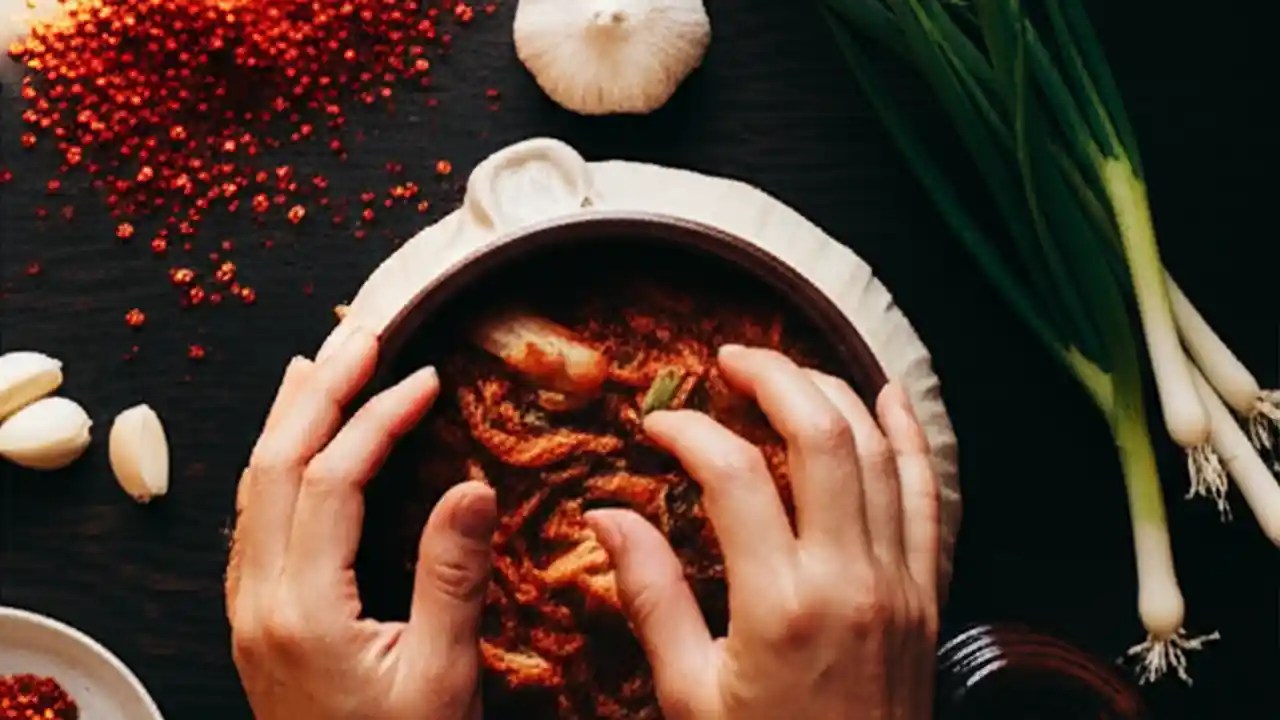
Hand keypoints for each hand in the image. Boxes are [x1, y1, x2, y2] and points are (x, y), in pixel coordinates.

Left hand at [224, 327, 497, 719]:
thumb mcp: (442, 678)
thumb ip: (452, 577)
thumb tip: (471, 485)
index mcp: (303, 609)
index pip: (333, 481)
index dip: (379, 418)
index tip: (424, 378)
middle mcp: (258, 599)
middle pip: (273, 465)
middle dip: (318, 391)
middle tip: (360, 334)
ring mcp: (247, 609)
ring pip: (252, 487)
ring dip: (288, 418)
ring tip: (321, 364)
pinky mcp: (255, 619)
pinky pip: (253, 517)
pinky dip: (277, 462)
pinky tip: (298, 446)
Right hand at [587, 344, 939, 719]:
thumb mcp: (689, 694)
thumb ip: (651, 596)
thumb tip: (605, 516)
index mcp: (779, 605)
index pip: (734, 475)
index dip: (689, 432)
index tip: (655, 425)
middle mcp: (849, 579)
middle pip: (821, 435)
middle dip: (774, 378)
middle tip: (730, 360)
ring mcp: (899, 583)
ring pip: (879, 451)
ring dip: (834, 394)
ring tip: (788, 372)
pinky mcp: (927, 594)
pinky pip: (929, 496)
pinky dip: (912, 438)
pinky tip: (888, 399)